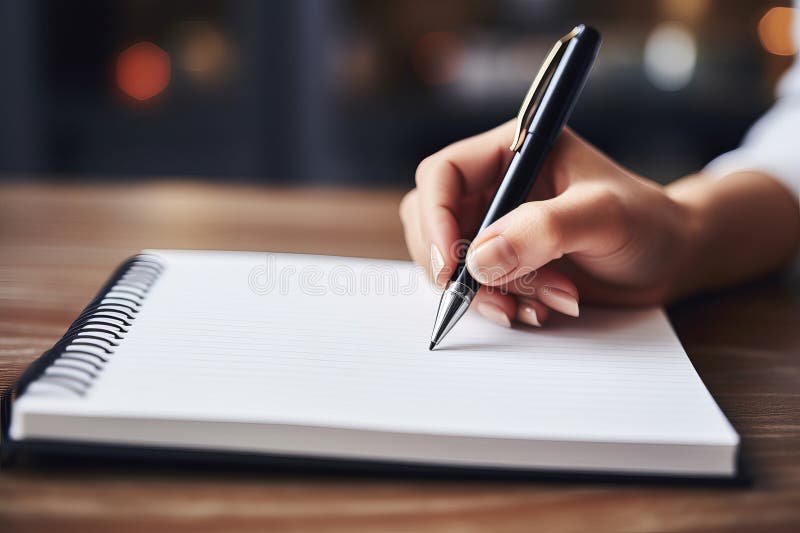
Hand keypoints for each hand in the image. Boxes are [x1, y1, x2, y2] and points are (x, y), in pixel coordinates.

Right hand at [399, 119, 695, 327]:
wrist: (670, 260)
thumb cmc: (648, 223)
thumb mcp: (604, 216)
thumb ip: (544, 230)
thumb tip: (479, 260)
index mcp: (512, 149)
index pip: (442, 175)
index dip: (436, 218)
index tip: (452, 266)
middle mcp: (496, 184)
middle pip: (432, 220)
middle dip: (458, 266)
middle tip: (495, 297)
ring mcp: (497, 224)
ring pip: (450, 260)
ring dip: (483, 292)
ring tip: (536, 304)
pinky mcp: (504, 260)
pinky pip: (474, 286)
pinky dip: (497, 304)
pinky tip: (538, 309)